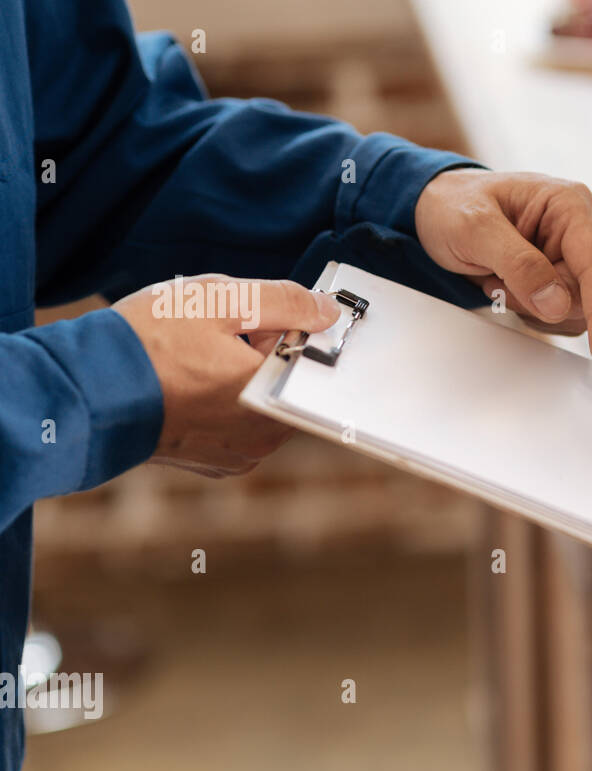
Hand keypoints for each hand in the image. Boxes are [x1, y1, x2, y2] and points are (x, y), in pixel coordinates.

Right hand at [112, 275, 340, 476]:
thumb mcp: (218, 301)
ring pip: (259, 403)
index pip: (305, 353)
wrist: (80, 393)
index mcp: (272, 398)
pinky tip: (185, 384)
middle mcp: (264, 438)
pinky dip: (219, 402)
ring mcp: (240, 456)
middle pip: (284, 382)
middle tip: (215, 334)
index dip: (280, 326)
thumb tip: (328, 311)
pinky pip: (235, 424)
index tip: (255, 315)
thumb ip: (283, 301)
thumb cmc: (144, 346)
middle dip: (258, 351)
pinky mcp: (215, 464)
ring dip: (237, 376)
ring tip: (193, 359)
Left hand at [414, 169, 591, 367]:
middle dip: (536, 301)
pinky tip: (508, 287)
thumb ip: (518, 264)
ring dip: (530, 306)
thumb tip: (557, 304)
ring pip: (573, 311)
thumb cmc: (455, 206)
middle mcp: (583, 229)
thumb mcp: (475, 228)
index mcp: (571, 204)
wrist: (440, 211)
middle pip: (583, 295)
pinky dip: (530, 311)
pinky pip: (561, 316)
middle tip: (495, 280)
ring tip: (498, 277)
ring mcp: (575, 256)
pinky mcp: (566, 279)